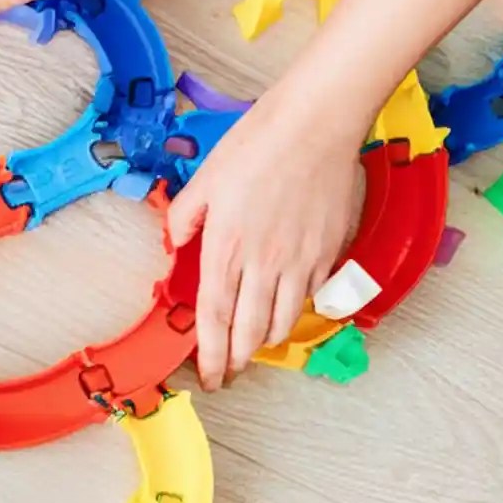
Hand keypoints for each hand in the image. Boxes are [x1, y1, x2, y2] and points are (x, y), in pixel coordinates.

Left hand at [167, 86, 365, 390]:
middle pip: (249, 329)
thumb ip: (184, 217)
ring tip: (253, 348)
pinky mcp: (328, 252)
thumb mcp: (205, 179)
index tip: (208, 377)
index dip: (209, 353)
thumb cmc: (257, 144)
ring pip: (283, 321)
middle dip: (236, 359)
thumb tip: (174, 242)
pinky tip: (286, 311)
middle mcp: (263, 263)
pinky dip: (295, 311)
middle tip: (228, 375)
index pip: (213, 316)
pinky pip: (310, 296)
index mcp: (226, 247)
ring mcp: (299, 261)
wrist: (316, 125)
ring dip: (265, 341)